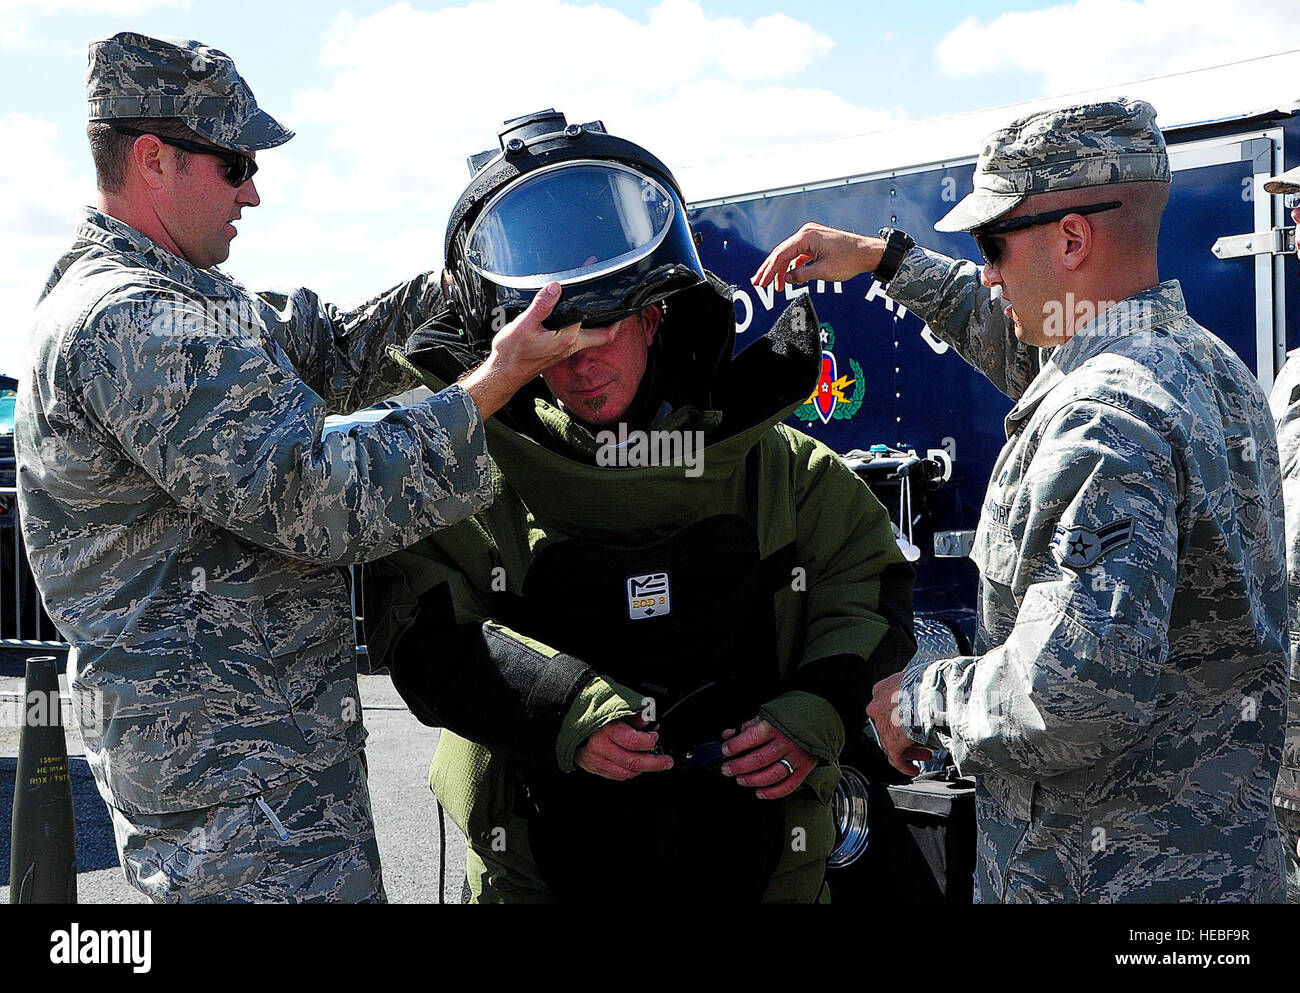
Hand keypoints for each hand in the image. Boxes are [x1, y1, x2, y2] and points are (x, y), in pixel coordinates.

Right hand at [460, 283, 617, 418]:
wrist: (504, 373)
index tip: (621, 303)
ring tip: (597, 304)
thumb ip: (542, 306)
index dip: (616, 318)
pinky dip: (581, 326)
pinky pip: (576, 337)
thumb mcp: (525, 325)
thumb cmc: (513, 354)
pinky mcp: (557, 350)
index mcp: (569, 339)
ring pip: (589, 335)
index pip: (602, 330)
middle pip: (602, 334)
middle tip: (616, 303)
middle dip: (611, 320)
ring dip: (596, 322)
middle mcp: (570, 346)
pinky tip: (574, 316)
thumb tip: (556, 287)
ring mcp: (564, 349)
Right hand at [575, 715, 673, 780]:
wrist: (566, 721)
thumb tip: (648, 719)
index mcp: (606, 730)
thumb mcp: (612, 706)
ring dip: (643, 769)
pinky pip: (616, 776)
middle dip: (655, 763)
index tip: (655, 735)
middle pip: (633, 761)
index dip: (649, 740)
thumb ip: (631, 714)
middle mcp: (600, 747)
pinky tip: (637, 767)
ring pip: (626, 772)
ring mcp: (597, 760)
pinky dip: (630, 773)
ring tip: (654, 764)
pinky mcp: (594, 767)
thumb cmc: (590, 712)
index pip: (633, 741)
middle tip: (666, 762)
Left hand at [719, 717, 816, 799]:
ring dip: (753, 780)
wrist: (821, 717)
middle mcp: (786, 742)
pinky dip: (773, 792)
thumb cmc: (793, 715)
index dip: (734, 746)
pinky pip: (789, 785)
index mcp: (775, 726)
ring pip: (772, 774)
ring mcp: (796, 757)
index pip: (751, 738)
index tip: (725, 750)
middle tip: (727, 769)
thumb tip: (728, 734)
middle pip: (759, 759)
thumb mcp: (769, 714)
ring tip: (740, 779)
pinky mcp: (804, 768)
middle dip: (738, 766)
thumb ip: (748, 725)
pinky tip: (760, 792)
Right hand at [751, 222, 883, 291]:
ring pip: (789, 254)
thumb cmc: (850, 259)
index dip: (769, 270)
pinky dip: (792, 265)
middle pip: (782, 252)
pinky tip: (788, 276)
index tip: (762, 282)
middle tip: (759, 283)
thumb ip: (801, 275)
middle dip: (770, 269)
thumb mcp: (823, 271)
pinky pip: (799, 253)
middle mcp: (807, 233)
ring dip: (781, 269)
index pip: (781, 254)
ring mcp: (811, 236)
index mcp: (806, 236)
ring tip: (773, 284)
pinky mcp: (816, 242)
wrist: (868, 252)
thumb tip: (786, 278)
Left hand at [865, 672, 933, 776]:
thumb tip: (932, 694)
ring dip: (910, 751)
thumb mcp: (917, 679)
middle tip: (921, 741)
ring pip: (892, 743)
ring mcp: (882, 724)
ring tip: (925, 755)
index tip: (913, 721)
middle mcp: (877, 707)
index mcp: (881, 690)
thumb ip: (916, 689)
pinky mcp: (890, 740)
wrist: (927, 693)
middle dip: (906, 735)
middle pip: (889, 726)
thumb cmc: (928, 682)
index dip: (901, 717)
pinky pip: (896, 758)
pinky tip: (914, 769)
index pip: (887, 707)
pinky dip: (905, 765)